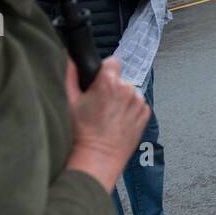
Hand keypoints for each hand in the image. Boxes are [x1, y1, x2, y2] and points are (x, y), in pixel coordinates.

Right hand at [63, 57, 149, 193]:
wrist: (98, 158)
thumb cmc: (81, 132)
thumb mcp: (69, 101)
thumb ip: (70, 74)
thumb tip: (71, 57)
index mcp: (110, 82)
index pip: (112, 62)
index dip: (104, 71)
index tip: (98, 83)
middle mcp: (128, 89)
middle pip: (119, 80)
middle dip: (110, 88)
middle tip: (98, 106)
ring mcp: (139, 102)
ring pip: (129, 93)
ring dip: (121, 100)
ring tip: (107, 117)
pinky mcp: (146, 115)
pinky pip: (137, 105)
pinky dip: (129, 111)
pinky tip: (117, 123)